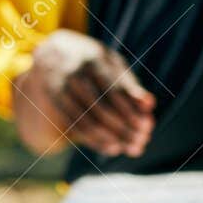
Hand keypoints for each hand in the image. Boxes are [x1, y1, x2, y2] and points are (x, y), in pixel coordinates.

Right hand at [25, 29, 154, 155]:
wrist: (53, 54)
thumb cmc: (93, 62)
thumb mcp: (111, 65)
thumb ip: (128, 84)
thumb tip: (149, 105)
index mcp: (92, 61)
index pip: (113, 91)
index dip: (131, 111)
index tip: (148, 126)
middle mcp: (73, 75)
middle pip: (100, 108)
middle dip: (123, 129)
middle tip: (141, 143)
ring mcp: (60, 91)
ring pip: (86, 122)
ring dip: (110, 139)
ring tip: (130, 148)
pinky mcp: (54, 105)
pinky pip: (75, 127)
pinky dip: (95, 141)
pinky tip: (113, 148)